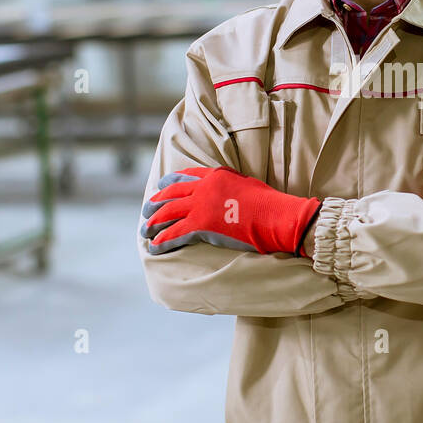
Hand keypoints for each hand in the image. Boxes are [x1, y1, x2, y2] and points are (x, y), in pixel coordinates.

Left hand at [141, 167, 320, 255]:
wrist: (278, 217)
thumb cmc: (270, 204)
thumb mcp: (247, 185)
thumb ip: (230, 187)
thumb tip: (224, 196)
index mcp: (215, 175)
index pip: (185, 176)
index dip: (169, 183)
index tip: (160, 187)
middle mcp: (204, 188)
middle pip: (171, 195)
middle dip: (155, 204)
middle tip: (145, 211)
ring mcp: (201, 206)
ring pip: (168, 213)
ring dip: (154, 223)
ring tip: (145, 231)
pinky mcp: (201, 226)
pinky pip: (175, 233)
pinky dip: (162, 241)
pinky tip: (154, 247)